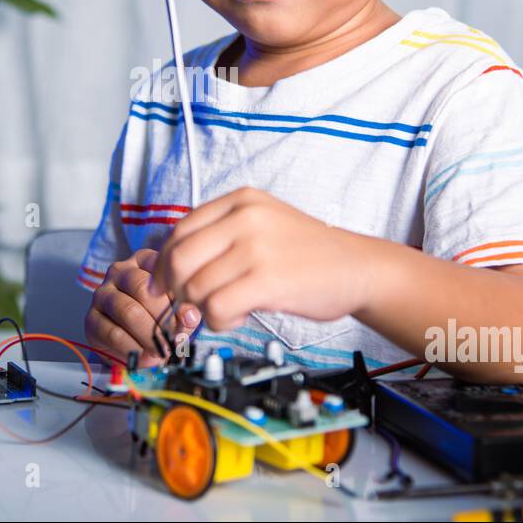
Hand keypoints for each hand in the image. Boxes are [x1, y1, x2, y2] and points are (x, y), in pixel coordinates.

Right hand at [84, 248, 200, 365]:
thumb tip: (189, 317)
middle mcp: (119, 272)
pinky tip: (144, 356)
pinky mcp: (91, 320)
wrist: (132, 343)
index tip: (188, 318)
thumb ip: (185, 311)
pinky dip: (134, 349)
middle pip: (142, 289)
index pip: (160, 268)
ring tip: (161, 351)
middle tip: (174, 339)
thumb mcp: (176, 311)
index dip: (177, 295)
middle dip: (162, 319)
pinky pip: (114, 334)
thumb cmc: (156, 319)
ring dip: (149, 336)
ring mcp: (102, 294)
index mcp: (143, 261)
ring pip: (128, 312)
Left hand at [149, 186, 363, 330]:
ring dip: (202, 311)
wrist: (359, 267)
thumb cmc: (308, 253)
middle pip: (179, 259)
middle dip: (176, 291)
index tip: (163, 286)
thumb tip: (171, 271)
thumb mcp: (263, 224)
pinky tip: (237, 318)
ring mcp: (256, 247)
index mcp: (240, 200)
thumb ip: (221, 237)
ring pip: (195, 288)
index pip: (179, 231)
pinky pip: (216, 308)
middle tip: (190, 307)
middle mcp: (245, 217)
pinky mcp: (267, 280)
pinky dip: (218, 322)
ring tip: (226, 311)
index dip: (163, 264)